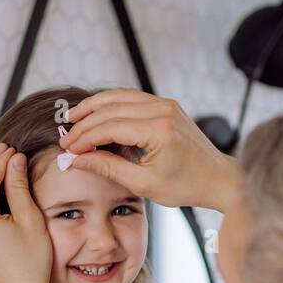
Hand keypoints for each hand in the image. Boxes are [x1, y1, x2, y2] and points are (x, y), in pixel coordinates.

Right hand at [60, 89, 241, 212]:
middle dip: (84, 123)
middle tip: (65, 138)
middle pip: (111, 108)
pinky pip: (131, 98)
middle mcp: (162, 110)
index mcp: (158, 130)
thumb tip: (77, 160)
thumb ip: (108, 168)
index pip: (109, 127)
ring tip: (72, 119)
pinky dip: (110, 104)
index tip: (67, 150)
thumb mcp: (143, 184)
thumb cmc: (186, 186)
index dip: (84, 138)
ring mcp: (165, 104)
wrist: (217, 178)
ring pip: (119, 96)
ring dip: (93, 107)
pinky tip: (95, 114)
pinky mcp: (166, 105)